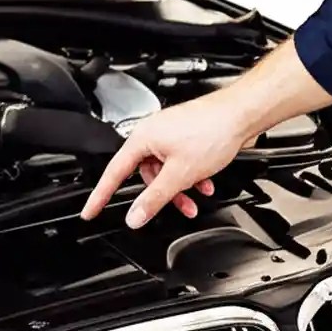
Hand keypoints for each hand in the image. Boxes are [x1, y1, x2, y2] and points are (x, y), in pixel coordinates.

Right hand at [80, 89, 255, 227]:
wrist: (241, 114)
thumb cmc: (212, 131)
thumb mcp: (179, 174)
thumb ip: (154, 199)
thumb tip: (135, 216)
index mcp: (142, 138)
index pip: (114, 173)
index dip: (100, 196)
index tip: (90, 211)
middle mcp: (153, 133)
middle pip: (146, 174)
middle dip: (162, 195)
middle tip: (176, 208)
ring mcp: (170, 134)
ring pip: (166, 170)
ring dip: (180, 187)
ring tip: (195, 198)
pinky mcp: (187, 135)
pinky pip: (180, 162)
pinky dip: (191, 176)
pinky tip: (205, 183)